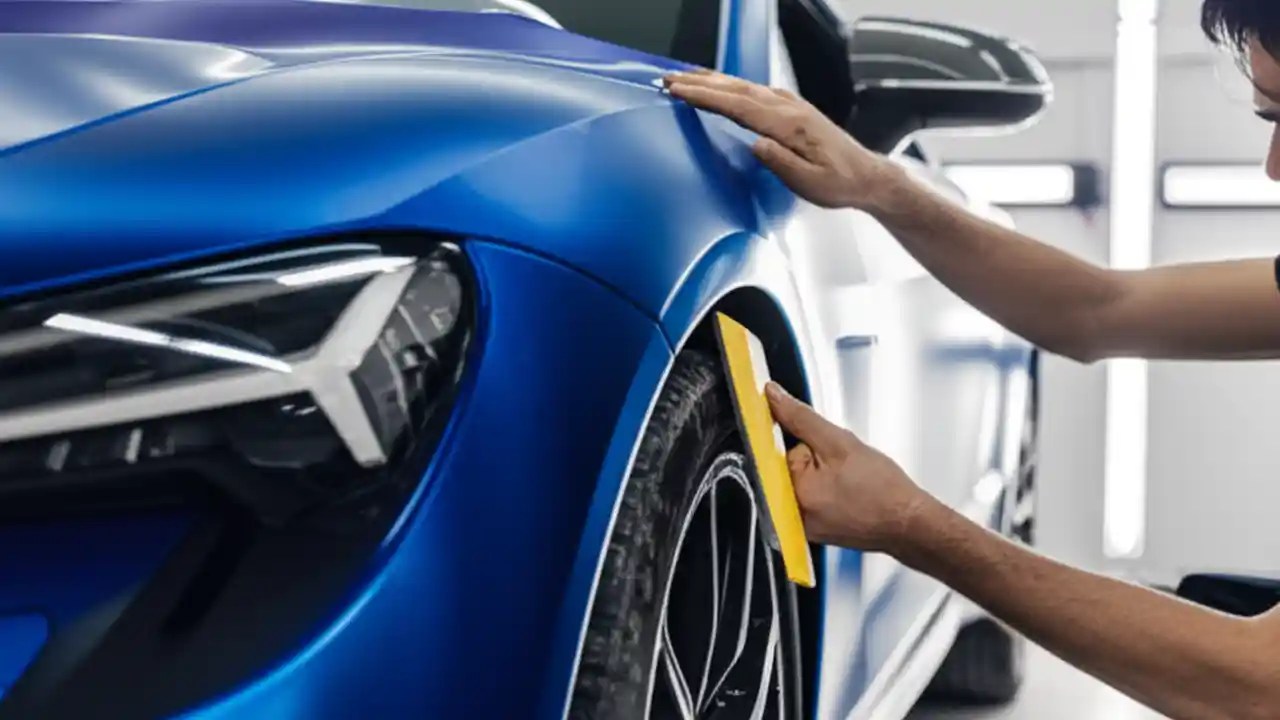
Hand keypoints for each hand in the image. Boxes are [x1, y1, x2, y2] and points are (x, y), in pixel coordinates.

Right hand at [663, 70, 901, 210]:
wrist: (866, 176)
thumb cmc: (838, 184)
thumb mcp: (810, 183)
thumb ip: (782, 163)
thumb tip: (755, 145)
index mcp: (789, 125)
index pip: (739, 105)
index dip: (706, 97)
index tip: (679, 91)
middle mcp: (789, 108)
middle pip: (737, 89)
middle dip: (700, 83)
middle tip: (669, 80)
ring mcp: (791, 105)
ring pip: (745, 86)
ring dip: (713, 80)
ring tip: (686, 78)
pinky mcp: (794, 108)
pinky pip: (755, 90)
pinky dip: (732, 85)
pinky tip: (723, 85)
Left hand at [764, 382, 936, 553]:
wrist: (909, 523)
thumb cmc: (882, 490)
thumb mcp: (838, 442)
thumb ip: (800, 417)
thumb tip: (773, 397)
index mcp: (790, 494)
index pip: (772, 449)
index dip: (797, 437)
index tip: (816, 440)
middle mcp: (790, 514)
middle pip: (782, 466)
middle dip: (808, 455)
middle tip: (838, 463)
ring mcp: (801, 525)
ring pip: (796, 480)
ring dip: (816, 470)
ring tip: (845, 477)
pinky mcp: (813, 529)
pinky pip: (807, 496)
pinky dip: (822, 486)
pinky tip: (844, 489)